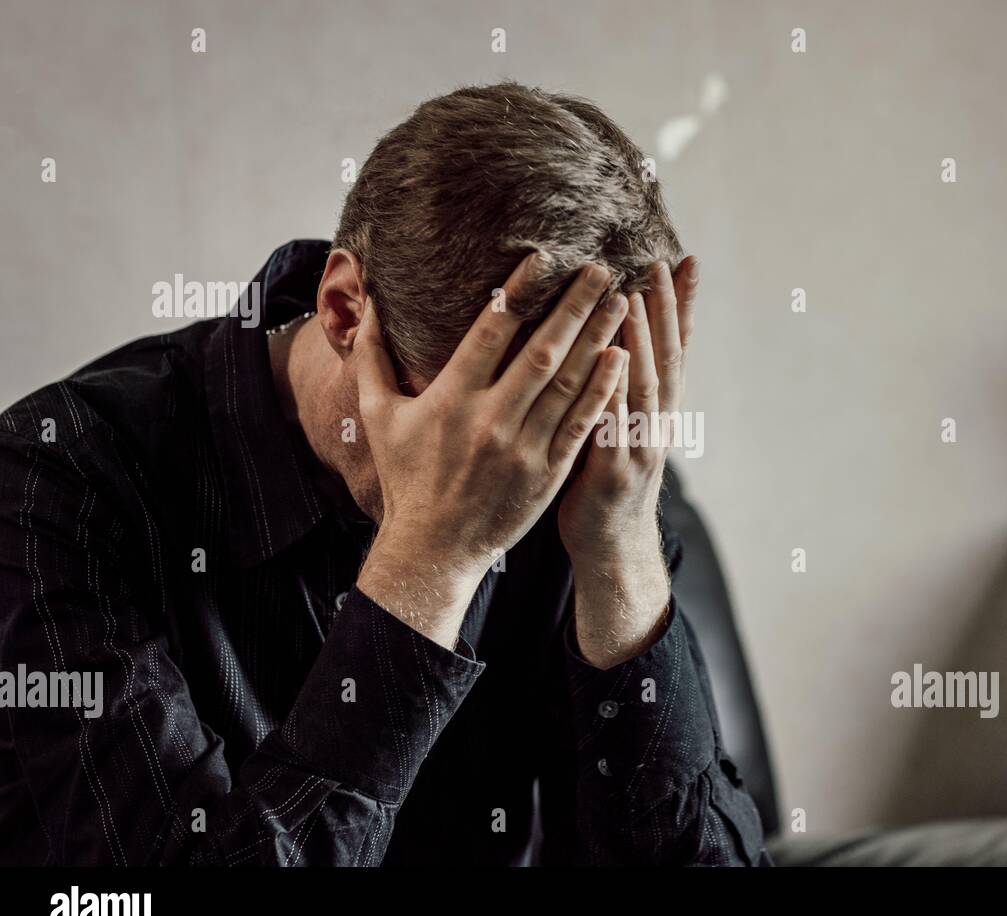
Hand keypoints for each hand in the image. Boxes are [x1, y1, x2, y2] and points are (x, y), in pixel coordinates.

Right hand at [355, 256, 629, 646]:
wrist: (433, 549)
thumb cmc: (406, 478)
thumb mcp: (377, 416)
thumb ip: (372, 358)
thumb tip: (368, 304)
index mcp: (451, 399)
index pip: (491, 332)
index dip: (519, 292)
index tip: (545, 258)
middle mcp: (490, 420)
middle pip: (541, 351)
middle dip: (574, 307)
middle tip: (600, 268)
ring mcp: (524, 448)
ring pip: (568, 384)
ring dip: (597, 339)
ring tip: (620, 302)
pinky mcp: (548, 474)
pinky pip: (581, 425)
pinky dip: (602, 391)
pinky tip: (621, 360)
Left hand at [558, 256, 698, 667]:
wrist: (611, 545)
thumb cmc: (606, 479)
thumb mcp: (622, 425)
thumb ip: (619, 381)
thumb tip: (613, 334)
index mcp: (658, 408)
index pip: (677, 346)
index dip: (683, 304)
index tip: (685, 259)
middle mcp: (658, 423)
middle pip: (667, 357)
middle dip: (665, 309)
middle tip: (659, 263)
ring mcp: (640, 447)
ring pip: (645, 386)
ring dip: (643, 342)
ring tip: (637, 299)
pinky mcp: (614, 472)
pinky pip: (614, 426)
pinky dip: (613, 394)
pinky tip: (607, 365)